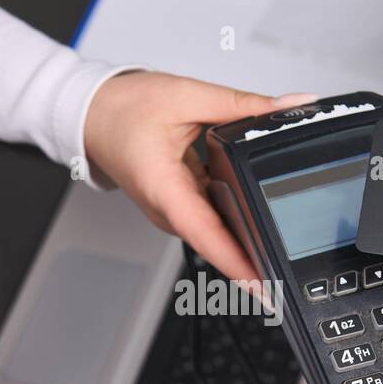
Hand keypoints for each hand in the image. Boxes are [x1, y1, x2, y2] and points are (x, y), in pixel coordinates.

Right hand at [83, 72, 314, 281]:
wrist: (92, 113)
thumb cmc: (124, 110)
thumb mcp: (189, 96)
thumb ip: (243, 105)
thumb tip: (290, 106)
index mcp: (164, 188)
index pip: (208, 237)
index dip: (239, 265)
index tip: (268, 287)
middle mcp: (168, 210)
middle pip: (218, 244)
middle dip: (255, 262)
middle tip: (289, 278)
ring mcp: (173, 212)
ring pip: (217, 235)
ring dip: (248, 245)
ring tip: (282, 255)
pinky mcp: (180, 206)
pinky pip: (213, 221)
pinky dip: (237, 224)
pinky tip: (260, 222)